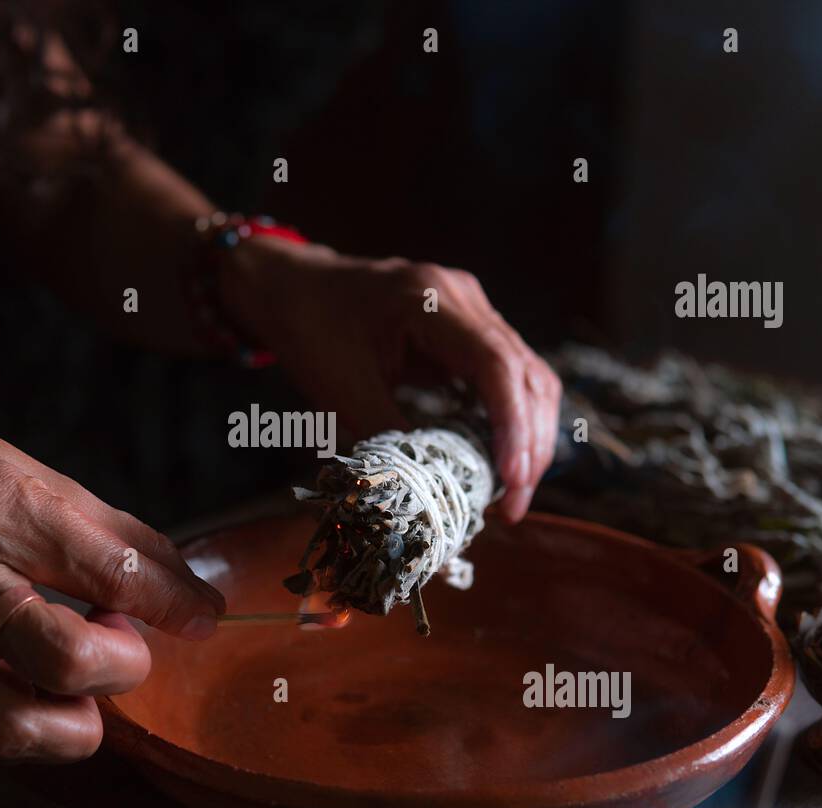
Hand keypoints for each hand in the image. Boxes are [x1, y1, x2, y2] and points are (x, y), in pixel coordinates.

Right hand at [0, 401, 224, 763]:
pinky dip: (29, 733)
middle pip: (64, 659)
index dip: (172, 604)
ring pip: (14, 728)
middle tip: (117, 639)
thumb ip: (122, 541)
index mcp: (0, 511)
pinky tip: (37, 692)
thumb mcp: (40, 478)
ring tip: (76, 678)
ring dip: (72, 719)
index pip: (109, 572)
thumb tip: (195, 601)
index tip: (199, 618)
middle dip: (120, 665)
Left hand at [222, 239, 561, 522]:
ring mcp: (471, 310)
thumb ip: (390, 437)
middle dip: (529, 444)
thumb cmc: (308, 331)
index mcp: (430, 300)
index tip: (509, 480)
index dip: (511, 425)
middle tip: (512, 506)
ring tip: (509, 495)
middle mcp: (463, 297)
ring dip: (527, 438)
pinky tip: (499, 464)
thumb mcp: (341, 390)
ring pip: (527, 377)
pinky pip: (507, 377)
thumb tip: (433, 493)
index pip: (495, 363)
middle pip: (526, 372)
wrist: (292, 288)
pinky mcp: (468, 330)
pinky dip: (509, 422)